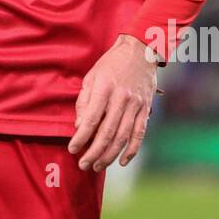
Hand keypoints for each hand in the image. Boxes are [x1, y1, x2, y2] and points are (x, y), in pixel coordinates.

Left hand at [69, 34, 157, 170]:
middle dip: (94, 152)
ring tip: (97, 166)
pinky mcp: (146, 109)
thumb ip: (84, 101)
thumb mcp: (91, 76)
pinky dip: (132, 150)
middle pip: (107, 132)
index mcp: (104, 88)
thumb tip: (79, 126)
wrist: (139, 51)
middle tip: (83, 165)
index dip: (81, 137)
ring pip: (123, 136)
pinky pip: (139, 133)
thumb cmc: (111, 65)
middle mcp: (121, 98)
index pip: (91, 119)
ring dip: (109, 155)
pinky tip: (122, 161)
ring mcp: (136, 104)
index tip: (73, 149)